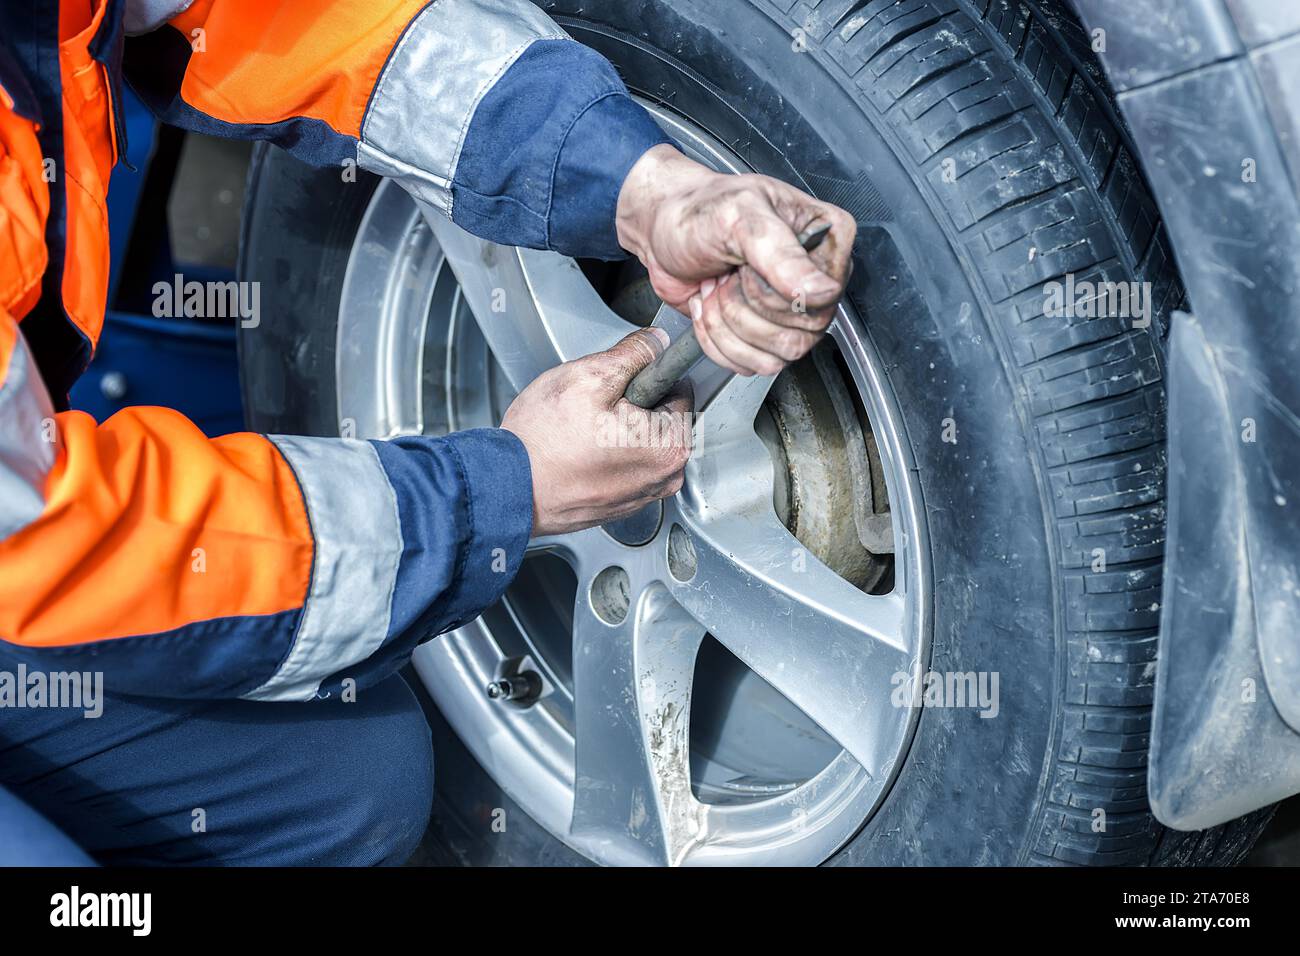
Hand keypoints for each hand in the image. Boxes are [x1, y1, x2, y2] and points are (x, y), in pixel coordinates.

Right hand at [501, 328, 692, 535]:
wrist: (508, 488)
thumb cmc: (543, 443)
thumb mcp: (589, 378)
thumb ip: (634, 354)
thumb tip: (657, 342)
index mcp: (670, 446)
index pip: (679, 387)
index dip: (646, 375)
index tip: (619, 382)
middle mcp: (665, 476)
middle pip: (662, 416)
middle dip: (632, 404)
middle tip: (592, 408)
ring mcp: (644, 494)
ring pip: (642, 441)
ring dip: (618, 430)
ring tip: (582, 432)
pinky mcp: (623, 503)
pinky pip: (625, 465)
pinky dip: (607, 454)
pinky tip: (580, 452)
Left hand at [615, 143, 855, 376]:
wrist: (662, 231)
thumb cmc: (699, 212)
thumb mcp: (739, 217)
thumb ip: (781, 254)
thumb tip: (822, 292)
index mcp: (828, 238)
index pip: (822, 299)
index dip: (773, 292)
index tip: (745, 266)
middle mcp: (817, 279)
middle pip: (799, 335)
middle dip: (742, 308)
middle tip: (726, 274)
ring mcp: (792, 313)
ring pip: (775, 357)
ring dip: (727, 325)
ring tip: (716, 288)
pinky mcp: (764, 337)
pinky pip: (752, 365)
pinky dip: (717, 341)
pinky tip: (711, 306)